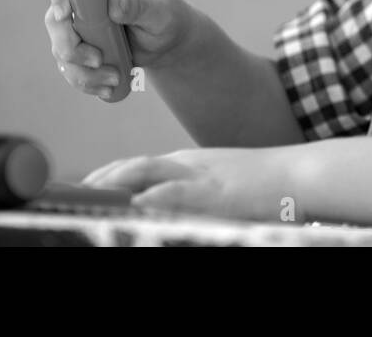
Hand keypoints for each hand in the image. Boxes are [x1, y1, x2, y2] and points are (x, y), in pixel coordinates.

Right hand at [45, 0, 201, 99]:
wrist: (169, 42)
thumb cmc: (166, 16)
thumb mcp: (160, 8)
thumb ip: (137, 4)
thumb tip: (112, 2)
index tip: (64, 15)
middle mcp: (83, 0)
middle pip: (56, 20)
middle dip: (70, 47)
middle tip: (98, 61)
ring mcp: (79, 26)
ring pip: (61, 50)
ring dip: (84, 71)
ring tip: (115, 78)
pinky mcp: (80, 50)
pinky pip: (70, 69)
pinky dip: (86, 82)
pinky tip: (108, 89)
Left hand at [83, 148, 302, 221]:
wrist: (302, 174)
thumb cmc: (265, 186)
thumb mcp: (219, 184)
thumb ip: (188, 191)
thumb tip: (154, 208)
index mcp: (186, 163)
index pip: (134, 166)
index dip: (104, 176)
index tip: (80, 188)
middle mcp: (187, 164)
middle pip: (131, 166)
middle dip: (98, 180)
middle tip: (70, 194)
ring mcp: (200, 175)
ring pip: (145, 171)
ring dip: (113, 182)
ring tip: (86, 194)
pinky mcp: (216, 191)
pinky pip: (177, 191)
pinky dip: (153, 195)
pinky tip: (135, 202)